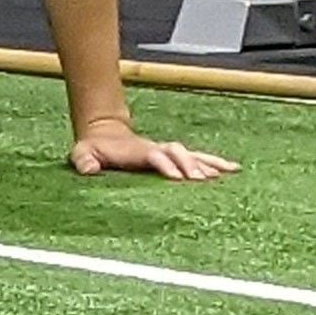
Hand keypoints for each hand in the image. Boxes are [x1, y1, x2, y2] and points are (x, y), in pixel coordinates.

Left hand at [70, 118, 237, 180]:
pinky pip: (198, 158)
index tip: (177, 178)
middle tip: (203, 180)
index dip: (165, 165)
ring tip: (229, 173)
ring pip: (192, 154)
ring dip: (209, 163)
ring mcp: (167, 151)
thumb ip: (83, 160)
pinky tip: (233, 170)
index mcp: (137, 151)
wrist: (103, 134)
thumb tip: (88, 169)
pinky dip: (215, 163)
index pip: (154, 156)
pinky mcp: (174, 156)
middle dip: (191, 165)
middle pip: (179, 153)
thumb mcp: (82, 153)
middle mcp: (156, 149)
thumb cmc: (93, 149)